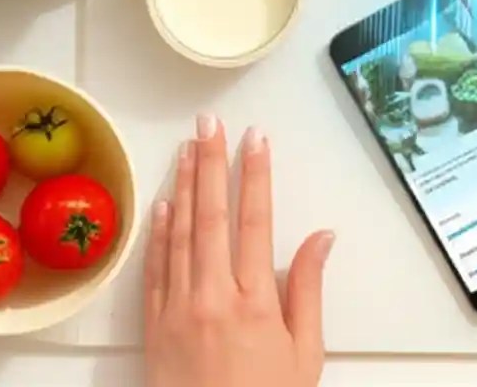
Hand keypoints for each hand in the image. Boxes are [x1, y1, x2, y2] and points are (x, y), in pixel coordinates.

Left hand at [144, 115, 334, 386]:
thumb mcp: (305, 353)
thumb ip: (308, 289)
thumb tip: (322, 237)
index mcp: (256, 301)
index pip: (255, 222)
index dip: (256, 176)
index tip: (256, 140)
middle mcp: (213, 296)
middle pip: (212, 216)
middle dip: (212, 164)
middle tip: (211, 124)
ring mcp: (178, 309)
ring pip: (180, 234)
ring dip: (185, 186)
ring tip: (188, 147)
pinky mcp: (154, 326)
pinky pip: (155, 268)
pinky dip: (159, 233)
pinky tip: (164, 204)